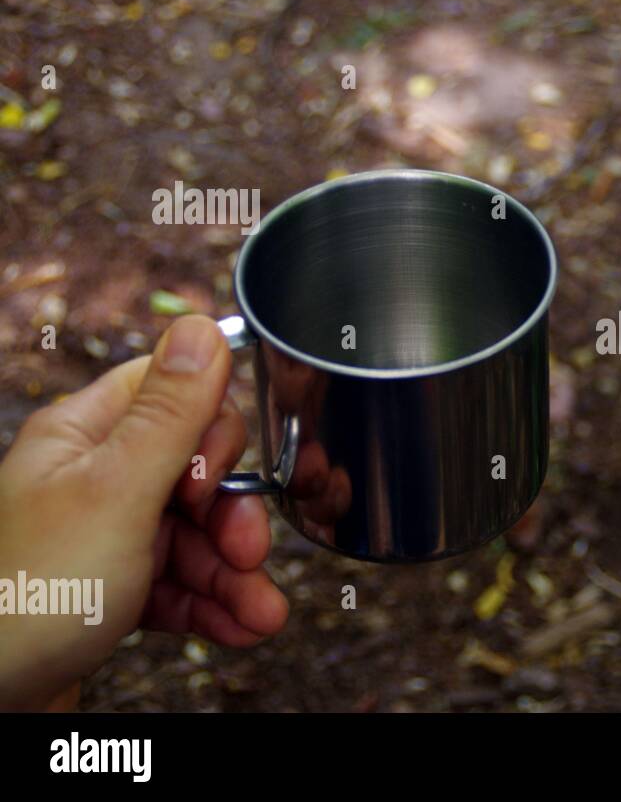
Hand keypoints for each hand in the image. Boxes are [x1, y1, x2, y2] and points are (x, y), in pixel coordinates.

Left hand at [0, 316, 288, 710]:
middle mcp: (94, 479)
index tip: (212, 481)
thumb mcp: (117, 493)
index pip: (173, 395)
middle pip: (199, 473)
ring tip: (260, 614)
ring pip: (198, 535)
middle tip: (247, 553)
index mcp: (83, 436)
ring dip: (238, 574)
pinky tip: (241, 626)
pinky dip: (216, 604)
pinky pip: (183, 583)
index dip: (214, 434)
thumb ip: (171, 414)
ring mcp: (105, 536)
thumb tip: (204, 326)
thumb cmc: (28, 597)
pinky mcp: (114, 588)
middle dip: (235, 519)